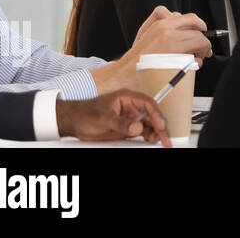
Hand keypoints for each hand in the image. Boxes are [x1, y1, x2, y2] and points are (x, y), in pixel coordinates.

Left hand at [56, 89, 172, 146]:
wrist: (74, 122)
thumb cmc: (85, 113)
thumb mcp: (103, 118)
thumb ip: (120, 123)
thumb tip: (137, 127)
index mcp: (127, 98)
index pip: (148, 104)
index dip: (157, 114)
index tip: (160, 125)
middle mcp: (132, 107)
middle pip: (152, 115)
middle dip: (160, 126)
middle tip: (165, 138)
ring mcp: (130, 118)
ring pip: (149, 125)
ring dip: (156, 133)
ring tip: (160, 142)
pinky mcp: (127, 128)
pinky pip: (142, 132)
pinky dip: (148, 137)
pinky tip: (151, 141)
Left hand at [94, 12, 212, 93]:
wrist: (124, 74)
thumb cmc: (143, 77)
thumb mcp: (171, 73)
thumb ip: (188, 65)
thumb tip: (197, 60)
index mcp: (173, 45)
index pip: (201, 40)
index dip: (207, 48)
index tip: (205, 54)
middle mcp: (167, 32)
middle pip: (196, 29)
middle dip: (202, 40)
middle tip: (201, 50)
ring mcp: (160, 26)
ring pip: (187, 18)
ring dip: (192, 28)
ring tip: (192, 38)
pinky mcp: (153, 25)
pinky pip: (169, 13)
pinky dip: (175, 18)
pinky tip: (177, 28)